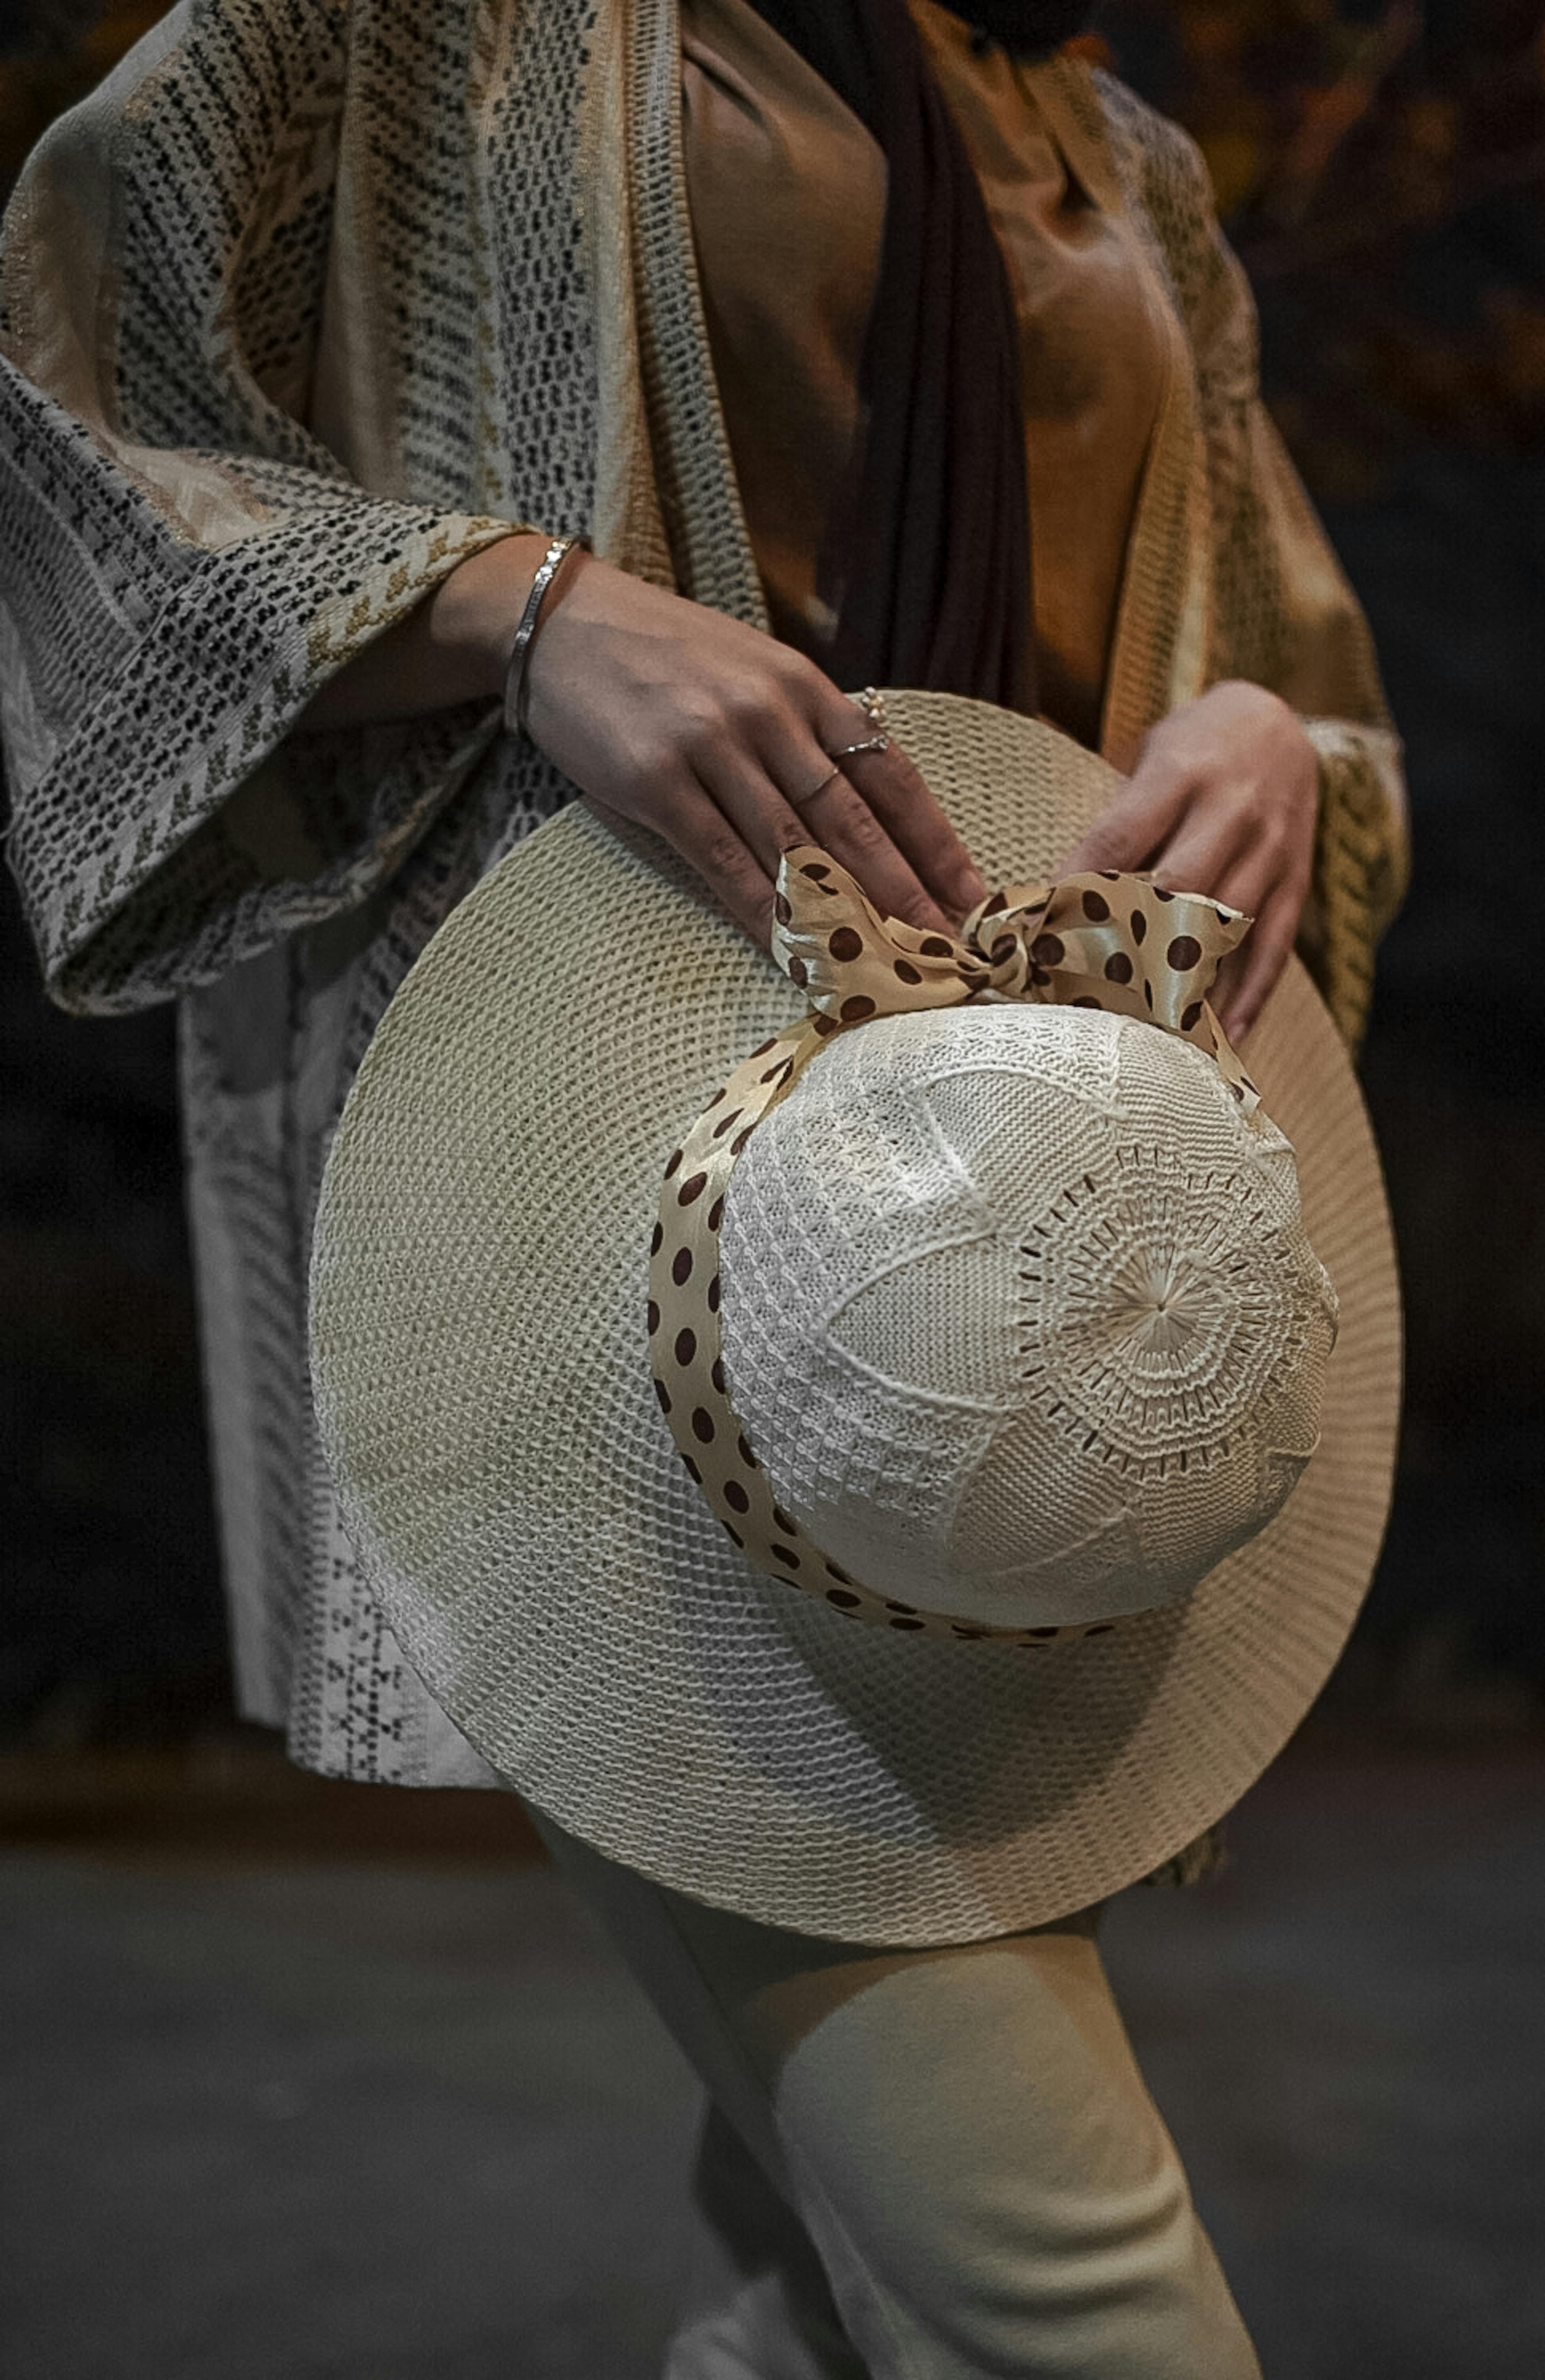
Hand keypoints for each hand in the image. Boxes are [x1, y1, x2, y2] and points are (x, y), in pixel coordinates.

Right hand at [524, 556, 985, 943]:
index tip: (973, 894)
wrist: (562, 623)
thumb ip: (804, 730)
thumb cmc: (664, 652)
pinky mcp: (656, 783)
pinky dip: (763, 912)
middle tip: (948, 949)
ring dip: (843, 913)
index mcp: (803, 687)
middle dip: (906, 890)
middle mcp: (767, 716)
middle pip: (852, 819)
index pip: (888, 773)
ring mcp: (711, 748)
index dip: (935, 840)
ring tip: (885, 964)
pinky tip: (794, 951)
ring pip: (793, 847)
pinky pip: (722, 862)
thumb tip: (862, 806)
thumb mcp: (752, 670)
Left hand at [1057, 681, 1317, 1039]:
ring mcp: (1270, 848)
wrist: (1279, 719)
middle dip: (1125, 943)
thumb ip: (1118, 819)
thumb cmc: (1193, 744)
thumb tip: (1058, 894)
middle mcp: (1231, 811)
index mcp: (1180, 774)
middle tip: (1080, 993)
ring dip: (1180, 980)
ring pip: (1223, 927)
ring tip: (1139, 1029)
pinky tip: (1221, 1035)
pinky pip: (1274, 948)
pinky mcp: (1296, 879)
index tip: (1035, 937)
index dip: (1074, 891)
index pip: (1117, 842)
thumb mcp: (1149, 756)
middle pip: (1174, 890)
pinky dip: (1249, 996)